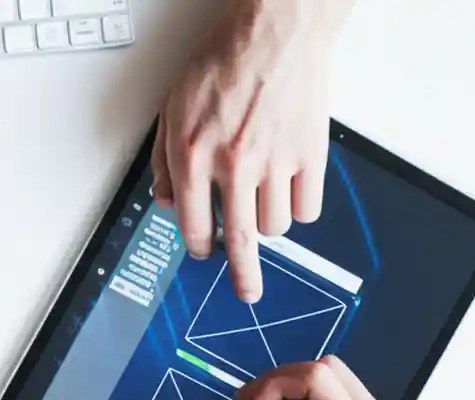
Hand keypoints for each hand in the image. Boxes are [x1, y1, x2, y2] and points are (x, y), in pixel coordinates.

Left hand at [152, 0, 350, 301]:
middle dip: (242, 277)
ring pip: (275, 226)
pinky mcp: (309, 154)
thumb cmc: (223, 61)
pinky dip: (300, 208)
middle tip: (247, 294)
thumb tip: (169, 201)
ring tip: (263, 205)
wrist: (275, 32)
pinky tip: (291, 194)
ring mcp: (274, 162)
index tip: (205, 251)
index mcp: (193, 156)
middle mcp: (233, 166)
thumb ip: (165, 160)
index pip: (194, 224)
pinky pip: (308, 207)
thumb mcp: (172, 107)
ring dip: (268, 225)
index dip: (199, 245)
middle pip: (240, 242)